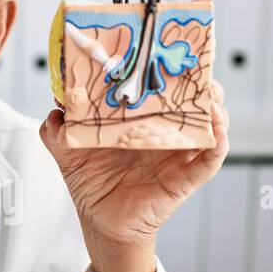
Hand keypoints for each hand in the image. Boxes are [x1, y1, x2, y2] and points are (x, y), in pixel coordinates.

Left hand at [39, 82, 229, 250]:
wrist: (101, 223)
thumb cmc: (93, 183)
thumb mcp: (70, 153)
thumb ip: (56, 132)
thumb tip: (54, 114)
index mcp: (140, 120)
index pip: (161, 88)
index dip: (169, 68)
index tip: (169, 48)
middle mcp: (164, 133)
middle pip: (192, 101)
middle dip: (200, 82)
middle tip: (198, 66)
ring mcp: (178, 155)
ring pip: (208, 125)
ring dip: (215, 107)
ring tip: (212, 95)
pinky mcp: (185, 178)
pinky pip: (209, 160)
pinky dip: (218, 143)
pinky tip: (217, 128)